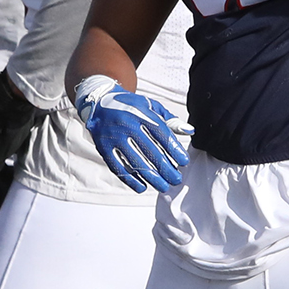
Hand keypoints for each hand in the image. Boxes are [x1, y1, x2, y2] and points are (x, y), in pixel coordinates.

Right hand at [74, 75, 189, 192]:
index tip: (184, 162)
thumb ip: (170, 120)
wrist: (98, 102)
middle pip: (150, 152)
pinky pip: (118, 167)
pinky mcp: (104, 148)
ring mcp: (114, 137)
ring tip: (163, 186)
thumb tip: (190, 131)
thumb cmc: (129, 105)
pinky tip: (142, 186)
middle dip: (166, 169)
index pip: (162, 134)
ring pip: (136, 162)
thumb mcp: (151, 106)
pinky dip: (130, 180)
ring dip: (152, 178)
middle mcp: (128, 125)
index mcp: (142, 114)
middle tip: (176, 179)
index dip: (174, 150)